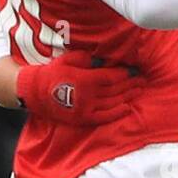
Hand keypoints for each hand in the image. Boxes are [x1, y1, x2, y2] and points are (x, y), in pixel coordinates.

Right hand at [16, 49, 138, 125]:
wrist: (34, 92)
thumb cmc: (52, 72)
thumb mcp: (69, 59)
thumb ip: (87, 59)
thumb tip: (102, 60)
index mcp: (85, 79)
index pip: (111, 77)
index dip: (125, 74)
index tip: (134, 70)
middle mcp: (89, 95)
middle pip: (116, 90)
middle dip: (131, 84)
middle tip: (142, 80)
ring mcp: (87, 109)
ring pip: (113, 102)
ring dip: (128, 96)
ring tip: (139, 90)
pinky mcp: (83, 118)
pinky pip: (105, 117)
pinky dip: (117, 113)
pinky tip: (127, 107)